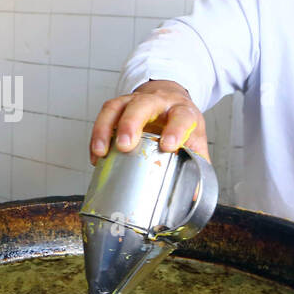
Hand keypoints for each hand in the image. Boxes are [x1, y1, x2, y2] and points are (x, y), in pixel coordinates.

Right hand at [89, 79, 208, 164]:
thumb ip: (196, 164)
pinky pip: (105, 115)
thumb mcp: (195, 139)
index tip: (167, 146)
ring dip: (105, 128)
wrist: (170, 97)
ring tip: (100, 151)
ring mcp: (135, 100)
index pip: (181, 116)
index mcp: (181, 110)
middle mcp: (158, 101)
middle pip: (142, 105)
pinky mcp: (119, 105)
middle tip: (125, 145)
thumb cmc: (182, 122)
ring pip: (116, 106)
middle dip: (130, 124)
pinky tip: (96, 154)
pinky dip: (98, 134)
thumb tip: (193, 195)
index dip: (175, 130)